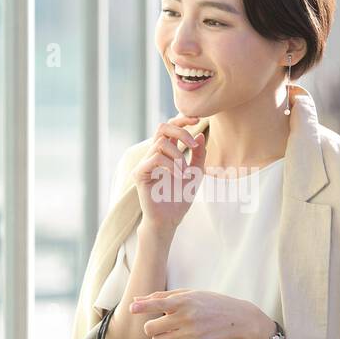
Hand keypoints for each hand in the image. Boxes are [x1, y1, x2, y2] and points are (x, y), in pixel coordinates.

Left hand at [129, 289, 263, 338]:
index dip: (143, 307)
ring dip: (160, 338)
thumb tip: (136, 301)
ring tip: (172, 331)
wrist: (237, 319)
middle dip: (152, 327)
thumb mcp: (189, 294)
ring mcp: (191, 334)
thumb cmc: (210, 303)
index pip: (158, 303)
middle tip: (160, 324)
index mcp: (184, 301)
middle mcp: (186, 317)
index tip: (132, 309)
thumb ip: (161, 297)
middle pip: (151, 328)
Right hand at [133, 115, 207, 233]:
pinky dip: (170, 165)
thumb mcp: (196, 173)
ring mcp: (145, 163)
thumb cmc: (181, 198)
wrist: (170, 219)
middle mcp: (153, 154)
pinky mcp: (140, 173)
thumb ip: (198, 154)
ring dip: (178, 156)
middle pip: (162, 127)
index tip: (198, 120)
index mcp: (166, 152)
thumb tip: (199, 135)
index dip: (182, 119)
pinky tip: (178, 176)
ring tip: (185, 173)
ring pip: (161, 144)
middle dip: (180, 131)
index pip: (170, 127)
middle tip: (192, 145)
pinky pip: (156, 158)